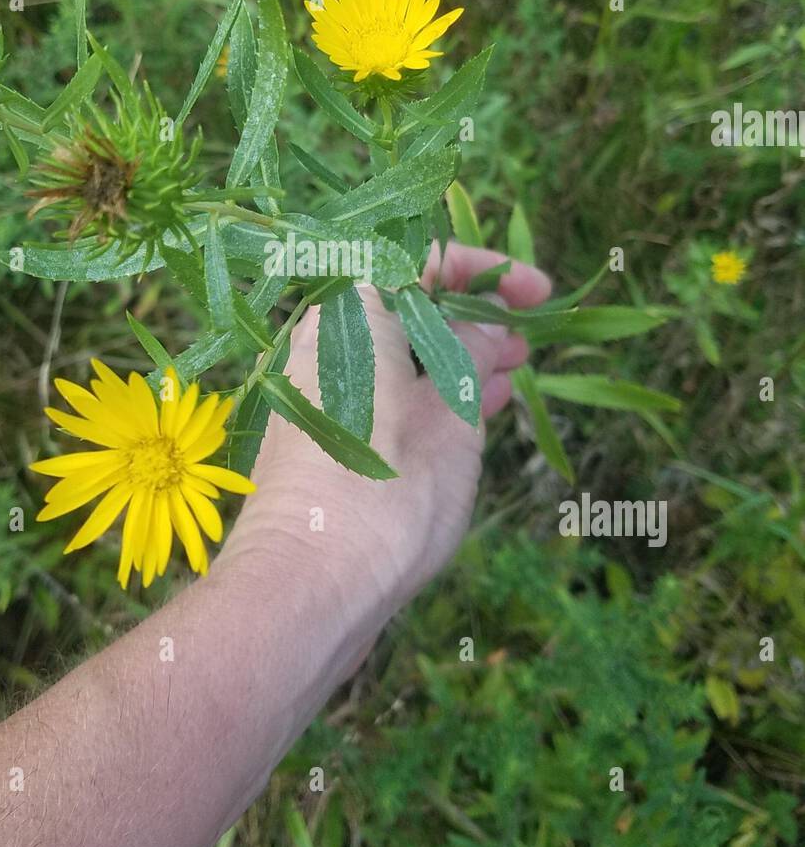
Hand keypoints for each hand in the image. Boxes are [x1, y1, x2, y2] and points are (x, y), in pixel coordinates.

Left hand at [224, 243, 551, 611]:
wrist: (309, 585)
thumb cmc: (390, 489)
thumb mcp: (454, 413)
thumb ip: (474, 354)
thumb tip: (485, 326)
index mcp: (351, 312)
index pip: (423, 261)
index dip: (489, 271)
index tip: (538, 293)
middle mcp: (322, 341)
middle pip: (405, 307)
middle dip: (472, 318)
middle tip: (526, 337)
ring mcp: (314, 391)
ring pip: (395, 355)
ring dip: (454, 360)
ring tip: (508, 375)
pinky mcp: (316, 438)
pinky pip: (379, 394)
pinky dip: (426, 396)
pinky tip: (470, 414)